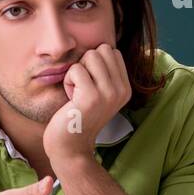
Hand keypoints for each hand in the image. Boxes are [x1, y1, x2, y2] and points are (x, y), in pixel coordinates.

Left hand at [42, 44, 131, 164]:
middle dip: (86, 63)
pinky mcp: (91, 97)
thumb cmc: (78, 115)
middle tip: (82, 87)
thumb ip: (105, 72)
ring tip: (76, 92)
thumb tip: (100, 47)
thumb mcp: (100, 93)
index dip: (95, 62)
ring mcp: (108, 93)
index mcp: (126, 88)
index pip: (112, 51)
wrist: (70, 147)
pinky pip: (75, 69)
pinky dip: (68, 81)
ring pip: (90, 56)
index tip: (90, 84)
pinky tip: (71, 99)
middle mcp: (122, 90)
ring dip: (76, 71)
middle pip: (102, 50)